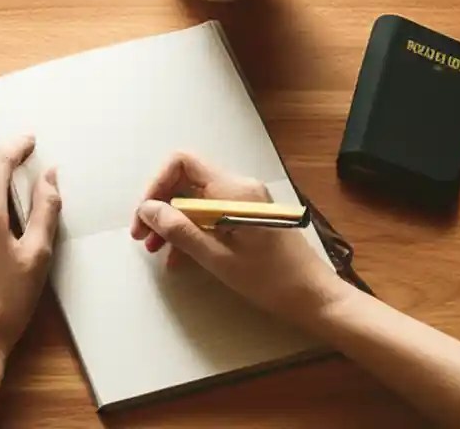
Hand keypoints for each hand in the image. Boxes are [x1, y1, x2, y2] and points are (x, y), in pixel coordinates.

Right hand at [130, 152, 349, 325]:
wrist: (315, 297)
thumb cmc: (270, 278)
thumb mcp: (217, 257)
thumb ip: (179, 230)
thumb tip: (147, 209)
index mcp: (233, 189)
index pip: (182, 162)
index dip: (157, 184)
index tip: (146, 214)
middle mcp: (239, 188)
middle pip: (186, 182)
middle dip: (161, 207)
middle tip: (143, 237)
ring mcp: (244, 203)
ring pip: (195, 201)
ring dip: (173, 222)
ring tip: (157, 250)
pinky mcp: (247, 219)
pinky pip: (210, 216)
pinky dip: (192, 231)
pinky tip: (179, 258)